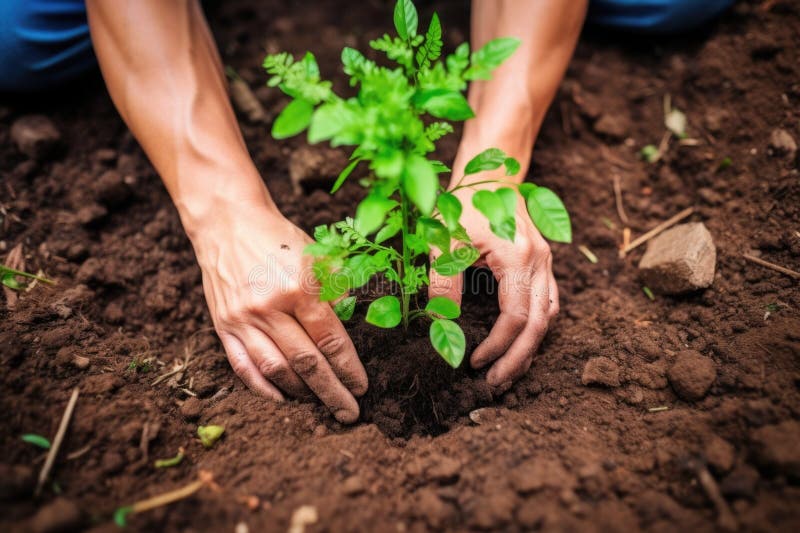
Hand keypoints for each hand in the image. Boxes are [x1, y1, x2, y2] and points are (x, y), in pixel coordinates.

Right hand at [192, 203, 367, 422]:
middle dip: (332, 392)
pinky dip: (264, 389)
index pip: (331, 340)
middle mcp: (269, 307)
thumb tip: (352, 327)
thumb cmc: (279, 239)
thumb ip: (337, 290)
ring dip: (302, 394)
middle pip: (307, 363)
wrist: (228, 223)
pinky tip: (283, 401)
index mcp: (299, 288)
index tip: (362, 387)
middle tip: (350, 413)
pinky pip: (243, 367)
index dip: (349, 369)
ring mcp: (243, 319)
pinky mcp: (223, 326)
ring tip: (320, 405)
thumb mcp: (317, 255)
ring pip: (277, 370)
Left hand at [429, 179, 558, 394]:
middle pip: (540, 324)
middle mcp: (540, 261)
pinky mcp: (543, 262)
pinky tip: (519, 342)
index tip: (474, 363)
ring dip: (531, 347)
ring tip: (509, 371)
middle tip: (497, 384)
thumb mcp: (443, 240)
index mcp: (518, 256)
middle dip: (519, 359)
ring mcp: (546, 262)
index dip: (497, 346)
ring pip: (550, 316)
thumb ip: (444, 283)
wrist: (489, 173)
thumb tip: (441, 326)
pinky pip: (549, 303)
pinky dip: (536, 328)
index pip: (516, 316)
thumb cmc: (462, 204)